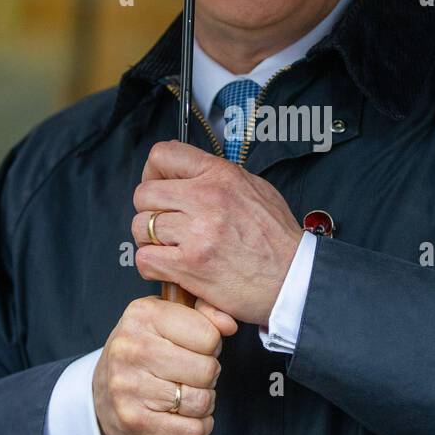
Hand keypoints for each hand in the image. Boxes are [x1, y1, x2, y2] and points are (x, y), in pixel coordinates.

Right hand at [92, 295, 237, 434]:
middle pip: (208, 370)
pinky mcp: (135, 422)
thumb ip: (204, 313)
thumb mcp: (166, 319)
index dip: (212, 346)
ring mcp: (130, 387)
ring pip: (201, 401)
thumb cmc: (142, 353)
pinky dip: (198, 426)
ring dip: (203, 402)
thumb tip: (229, 325)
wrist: (102, 394)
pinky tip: (184, 417)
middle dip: (209, 376)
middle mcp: (132, 349)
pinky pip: (192, 430)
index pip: (209, 336)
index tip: (197, 350)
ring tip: (186, 394)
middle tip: (192, 375)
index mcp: (142, 315)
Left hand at [131, 140, 304, 324]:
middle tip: (165, 223)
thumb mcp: (255, 188)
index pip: (163, 155)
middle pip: (144, 193)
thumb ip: (218, 176)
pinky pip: (145, 258)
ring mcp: (196, 233)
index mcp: (221, 175)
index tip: (158, 184)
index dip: (154, 171)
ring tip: (170, 247)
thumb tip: (188, 171)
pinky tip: (170, 266)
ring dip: (151, 239)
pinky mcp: (190, 265)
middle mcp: (206, 199)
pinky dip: (152, 264)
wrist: (293, 279)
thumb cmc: (277, 239)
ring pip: (141, 226)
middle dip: (150, 209)